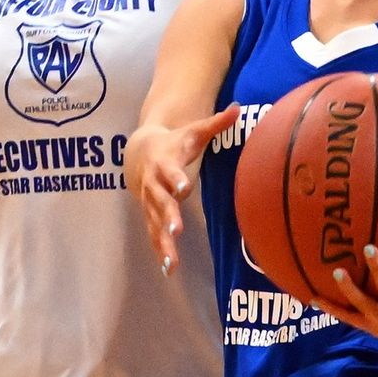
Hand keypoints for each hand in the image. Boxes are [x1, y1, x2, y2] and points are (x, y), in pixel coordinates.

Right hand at [127, 104, 239, 275]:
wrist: (139, 151)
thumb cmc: (174, 142)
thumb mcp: (192, 131)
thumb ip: (215, 123)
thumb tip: (238, 107)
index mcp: (165, 164)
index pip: (170, 171)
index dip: (175, 178)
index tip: (183, 187)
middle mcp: (154, 185)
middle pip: (159, 201)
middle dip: (167, 214)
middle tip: (176, 228)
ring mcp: (150, 202)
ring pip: (154, 224)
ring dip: (162, 242)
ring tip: (171, 261)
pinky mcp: (150, 216)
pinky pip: (153, 235)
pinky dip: (160, 251)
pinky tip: (169, 269)